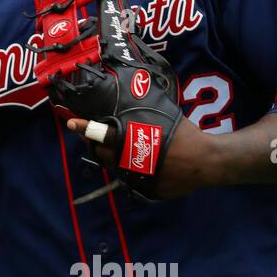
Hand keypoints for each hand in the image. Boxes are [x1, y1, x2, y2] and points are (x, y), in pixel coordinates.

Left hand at [65, 114, 221, 198]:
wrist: (204, 161)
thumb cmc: (184, 134)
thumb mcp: (163, 115)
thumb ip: (144, 109)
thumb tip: (136, 87)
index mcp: (132, 139)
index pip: (101, 132)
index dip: (85, 127)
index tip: (72, 123)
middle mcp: (128, 160)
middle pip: (102, 152)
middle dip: (95, 143)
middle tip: (92, 135)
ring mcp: (134, 177)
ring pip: (113, 167)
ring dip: (110, 157)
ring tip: (113, 148)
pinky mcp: (143, 189)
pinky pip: (128, 180)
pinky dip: (128, 171)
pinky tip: (133, 163)